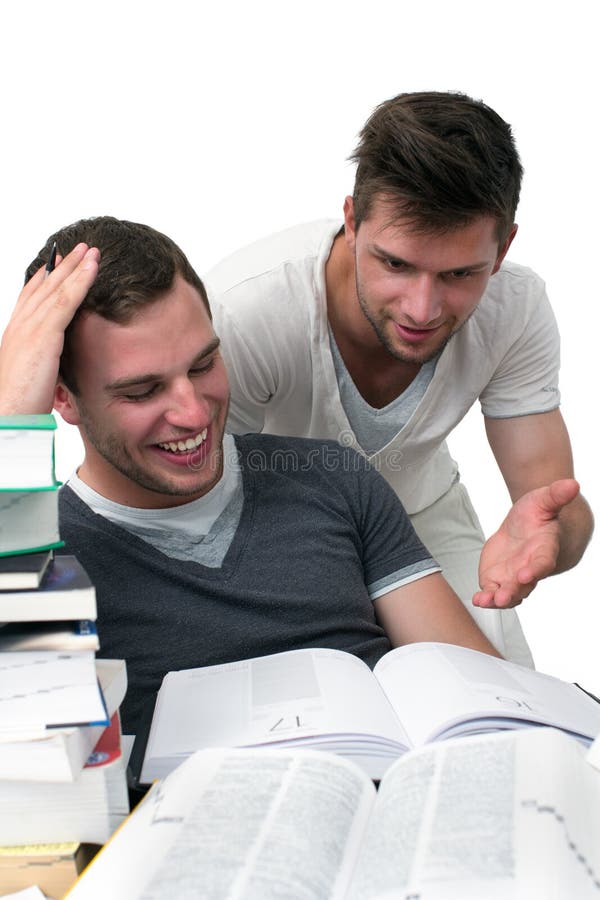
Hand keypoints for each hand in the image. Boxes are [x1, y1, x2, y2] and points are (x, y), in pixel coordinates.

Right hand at [0, 244, 99, 413]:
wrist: (9, 416)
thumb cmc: (22, 404)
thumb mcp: (36, 376)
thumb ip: (45, 361)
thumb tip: (57, 361)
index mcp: (16, 333)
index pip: (31, 297)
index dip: (45, 278)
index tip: (57, 263)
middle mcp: (20, 324)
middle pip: (44, 286)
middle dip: (62, 265)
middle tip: (79, 248)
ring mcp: (30, 328)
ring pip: (56, 288)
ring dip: (75, 266)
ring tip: (91, 250)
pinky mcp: (43, 335)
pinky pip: (66, 301)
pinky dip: (81, 281)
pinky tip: (93, 268)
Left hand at [473, 479, 580, 608]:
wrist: (530, 526)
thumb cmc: (540, 515)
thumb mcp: (544, 499)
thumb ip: (556, 494)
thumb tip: (572, 484)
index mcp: (544, 549)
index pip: (543, 562)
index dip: (535, 569)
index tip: (525, 574)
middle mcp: (531, 567)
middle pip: (524, 584)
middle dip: (513, 591)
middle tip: (503, 597)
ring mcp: (515, 576)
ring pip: (510, 593)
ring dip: (498, 599)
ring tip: (486, 601)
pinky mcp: (500, 578)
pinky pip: (494, 591)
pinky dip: (486, 597)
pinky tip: (478, 599)